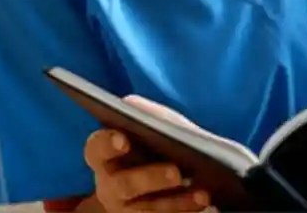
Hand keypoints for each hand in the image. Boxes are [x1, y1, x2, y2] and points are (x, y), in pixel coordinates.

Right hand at [83, 96, 213, 211]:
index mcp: (105, 156)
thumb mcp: (158, 125)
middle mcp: (109, 186)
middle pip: (123, 185)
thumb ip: (147, 115)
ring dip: (176, 203)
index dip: (107, 144)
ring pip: (147, 211)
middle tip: (176, 172)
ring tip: (204, 194)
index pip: (96, 148)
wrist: (183, 173)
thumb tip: (132, 105)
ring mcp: (126, 210)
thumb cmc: (162, 142)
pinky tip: (210, 207)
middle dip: (150, 178)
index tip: (124, 140)